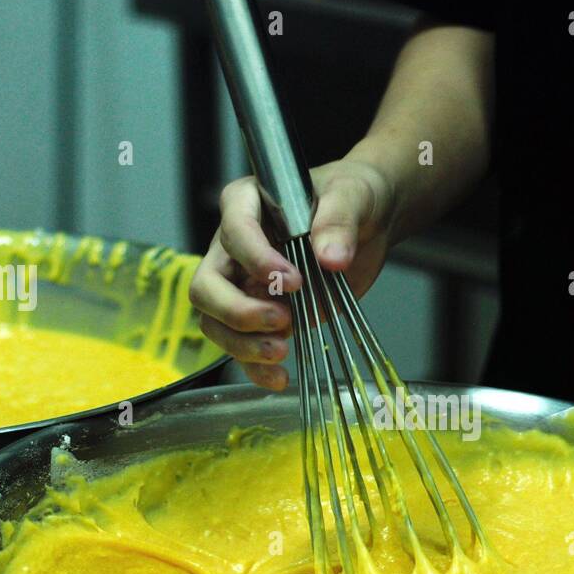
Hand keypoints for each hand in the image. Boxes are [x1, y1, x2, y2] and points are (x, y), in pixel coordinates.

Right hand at [189, 157, 395, 389]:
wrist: (366, 226)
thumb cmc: (350, 198)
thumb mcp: (352, 196)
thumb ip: (339, 221)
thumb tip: (331, 256)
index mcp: (246, 204)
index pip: (234, 232)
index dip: (256, 259)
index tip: (293, 280)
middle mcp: (233, 247)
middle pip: (207, 286)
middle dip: (238, 311)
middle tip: (281, 319)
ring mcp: (242, 284)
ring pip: (215, 321)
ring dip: (243, 344)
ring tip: (281, 350)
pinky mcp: (260, 314)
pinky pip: (242, 346)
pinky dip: (256, 367)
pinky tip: (279, 377)